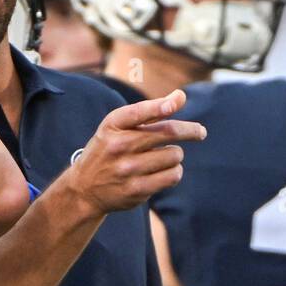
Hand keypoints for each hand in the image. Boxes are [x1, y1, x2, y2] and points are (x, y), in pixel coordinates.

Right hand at [57, 89, 204, 213]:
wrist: (84, 189)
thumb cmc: (108, 151)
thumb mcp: (118, 127)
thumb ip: (150, 111)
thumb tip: (180, 96)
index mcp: (112, 126)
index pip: (139, 112)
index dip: (160, 106)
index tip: (176, 102)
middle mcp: (118, 146)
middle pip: (168, 132)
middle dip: (190, 131)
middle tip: (200, 132)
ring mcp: (127, 169)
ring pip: (174, 155)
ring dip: (174, 155)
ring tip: (163, 158)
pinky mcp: (136, 190)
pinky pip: (172, 176)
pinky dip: (174, 172)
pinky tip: (164, 171)